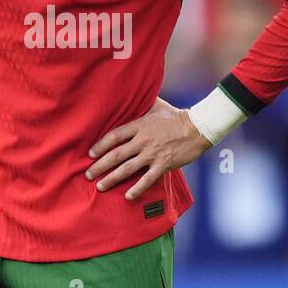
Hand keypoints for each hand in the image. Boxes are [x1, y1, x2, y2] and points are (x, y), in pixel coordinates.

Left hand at [85, 97, 211, 200]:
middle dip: (100, 166)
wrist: (199, 127)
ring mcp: (153, 154)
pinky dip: (137, 188)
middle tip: (88, 174)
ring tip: (101, 186)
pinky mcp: (163, 164)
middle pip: (116, 154)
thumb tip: (135, 92)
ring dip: (112, 178)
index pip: (114, 136)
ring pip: (127, 168)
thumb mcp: (158, 106)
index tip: (90, 153)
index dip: (100, 145)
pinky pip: (147, 179)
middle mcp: (143, 140)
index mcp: (140, 126)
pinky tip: (128, 196)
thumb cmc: (177, 116)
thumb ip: (143, 104)